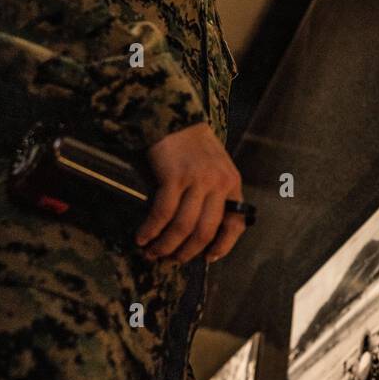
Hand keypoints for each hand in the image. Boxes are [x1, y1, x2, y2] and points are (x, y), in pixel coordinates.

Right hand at [136, 122, 245, 264]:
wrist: (175, 119)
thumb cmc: (194, 147)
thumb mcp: (217, 169)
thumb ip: (216, 195)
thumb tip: (204, 233)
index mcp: (232, 183)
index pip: (235, 223)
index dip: (223, 246)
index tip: (209, 258)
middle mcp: (218, 184)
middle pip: (205, 231)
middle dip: (187, 252)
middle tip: (172, 260)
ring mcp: (196, 180)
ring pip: (183, 226)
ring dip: (166, 245)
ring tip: (153, 253)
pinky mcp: (174, 177)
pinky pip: (163, 212)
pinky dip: (151, 229)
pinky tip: (143, 237)